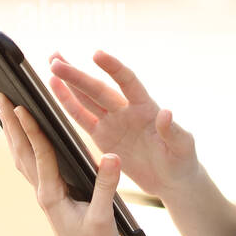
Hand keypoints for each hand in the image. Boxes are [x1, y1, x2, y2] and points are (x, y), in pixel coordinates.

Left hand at [0, 91, 129, 235]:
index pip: (39, 155)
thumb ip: (107, 186)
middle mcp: (44, 194)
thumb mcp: (105, 216)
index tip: (22, 106)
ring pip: (22, 158)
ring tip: (4, 110)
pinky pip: (32, 166)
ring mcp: (45, 196)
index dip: (31, 129)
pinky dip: (24, 147)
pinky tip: (24, 138)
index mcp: (53, 196)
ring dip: (12, 133)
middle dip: (10, 124)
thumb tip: (112, 156)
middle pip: (21, 152)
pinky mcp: (52, 198)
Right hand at [46, 50, 199, 198]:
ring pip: (87, 98)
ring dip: (69, 82)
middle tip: (56, 61)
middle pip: (98, 89)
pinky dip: (68, 104)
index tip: (97, 54)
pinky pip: (82, 118)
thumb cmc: (182, 161)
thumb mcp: (183, 146)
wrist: (172, 180)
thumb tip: (166, 112)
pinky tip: (54, 88)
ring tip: (52, 63)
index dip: (113, 68)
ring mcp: (113, 122)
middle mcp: (127, 110)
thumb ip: (173, 130)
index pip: (127, 81)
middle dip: (77, 76)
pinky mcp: (103, 137)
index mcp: (146, 107)